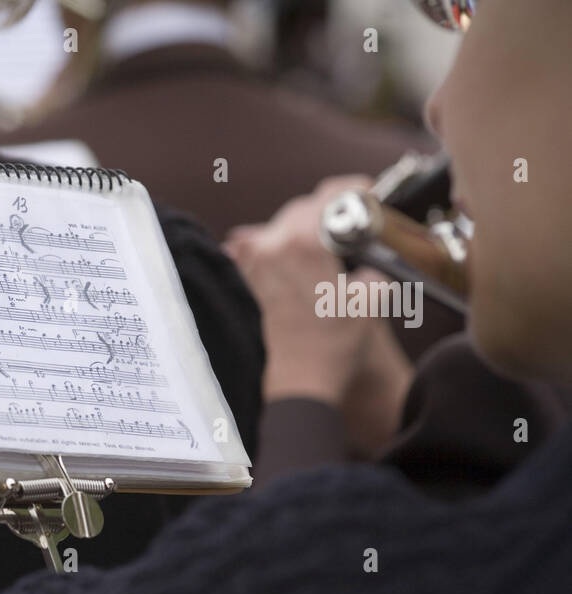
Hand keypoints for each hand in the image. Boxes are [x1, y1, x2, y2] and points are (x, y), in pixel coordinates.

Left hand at [226, 177, 383, 406]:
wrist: (299, 382)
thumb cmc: (333, 346)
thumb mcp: (369, 300)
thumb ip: (371, 266)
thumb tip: (367, 261)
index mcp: (304, 243)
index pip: (328, 196)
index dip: (353, 189)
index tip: (366, 192)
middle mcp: (271, 247)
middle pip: (300, 210)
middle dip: (324, 211)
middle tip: (348, 219)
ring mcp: (252, 264)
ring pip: (277, 228)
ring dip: (299, 230)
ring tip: (322, 244)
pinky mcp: (244, 282)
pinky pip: (257, 251)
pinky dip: (276, 249)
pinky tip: (292, 261)